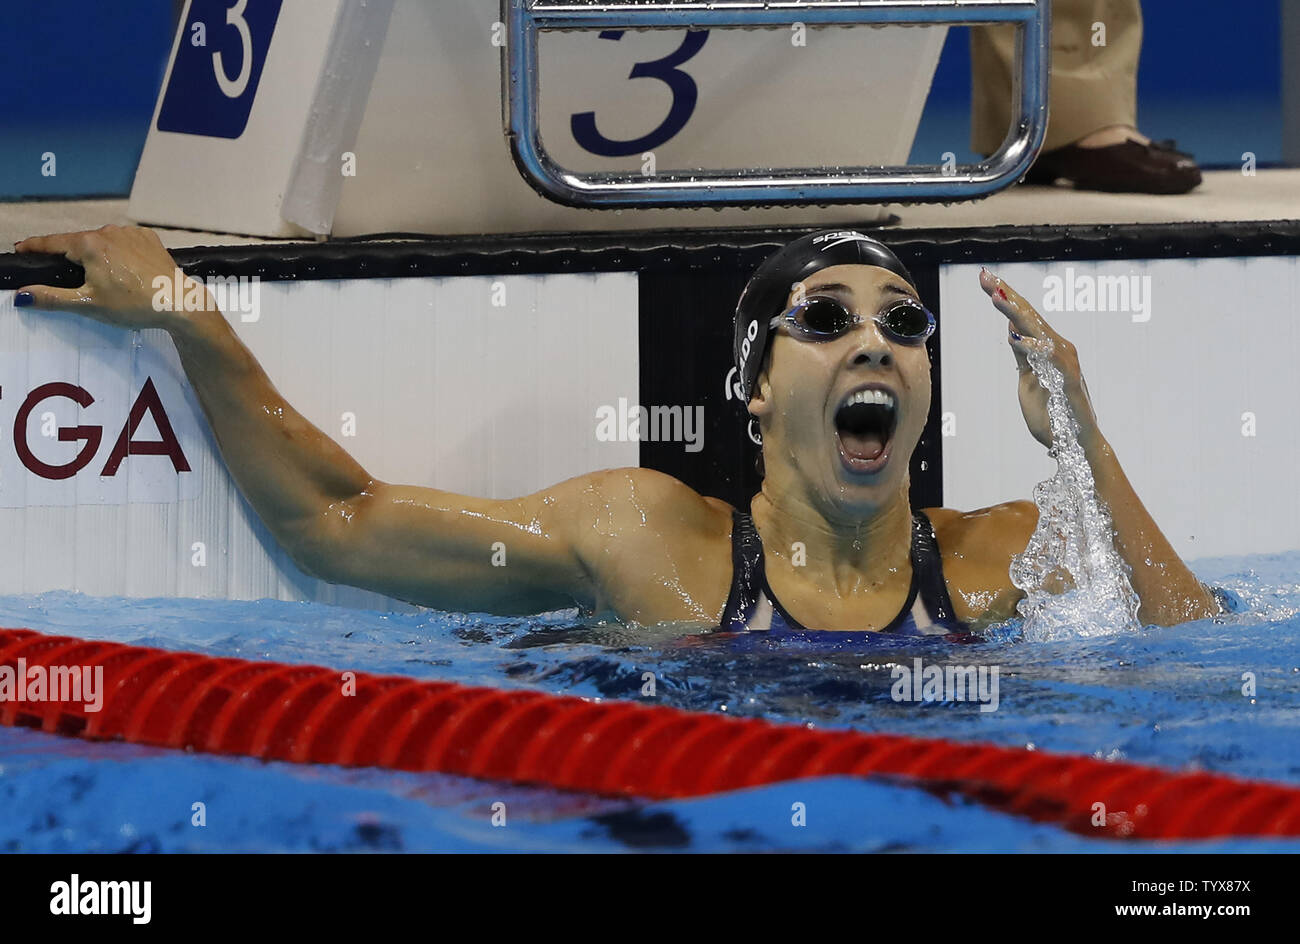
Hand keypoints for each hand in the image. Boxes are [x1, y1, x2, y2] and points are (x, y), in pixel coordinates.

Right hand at [14, 225, 203, 330]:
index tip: (22, 248)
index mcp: (90, 245)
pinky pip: (125, 242)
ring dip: (97, 255)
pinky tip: (126, 270)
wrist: (179, 302)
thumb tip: (23, 295)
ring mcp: (131, 233)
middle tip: (68, 274)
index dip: (35, 247)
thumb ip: (52, 297)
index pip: (53, 242)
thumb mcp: (88, 304)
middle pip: (79, 243)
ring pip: (103, 242)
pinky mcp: (149, 238)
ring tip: (104, 278)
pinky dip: (120, 253)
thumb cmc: (135, 304)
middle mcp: (109, 231)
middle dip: (71, 256)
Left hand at [979, 268, 1098, 449]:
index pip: (1023, 317)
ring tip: (995, 297)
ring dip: (1015, 313)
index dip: (1005, 297)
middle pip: (1029, 315)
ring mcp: (1064, 363)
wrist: (1072, 443)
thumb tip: (1012, 331)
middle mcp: (1058, 349)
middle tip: (984, 276)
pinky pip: (1048, 359)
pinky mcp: (1067, 381)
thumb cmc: (1051, 413)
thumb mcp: (1028, 379)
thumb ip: (1023, 355)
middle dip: (1006, 294)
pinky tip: (1015, 336)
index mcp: (1047, 348)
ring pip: (1037, 330)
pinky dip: (1031, 346)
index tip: (983, 279)